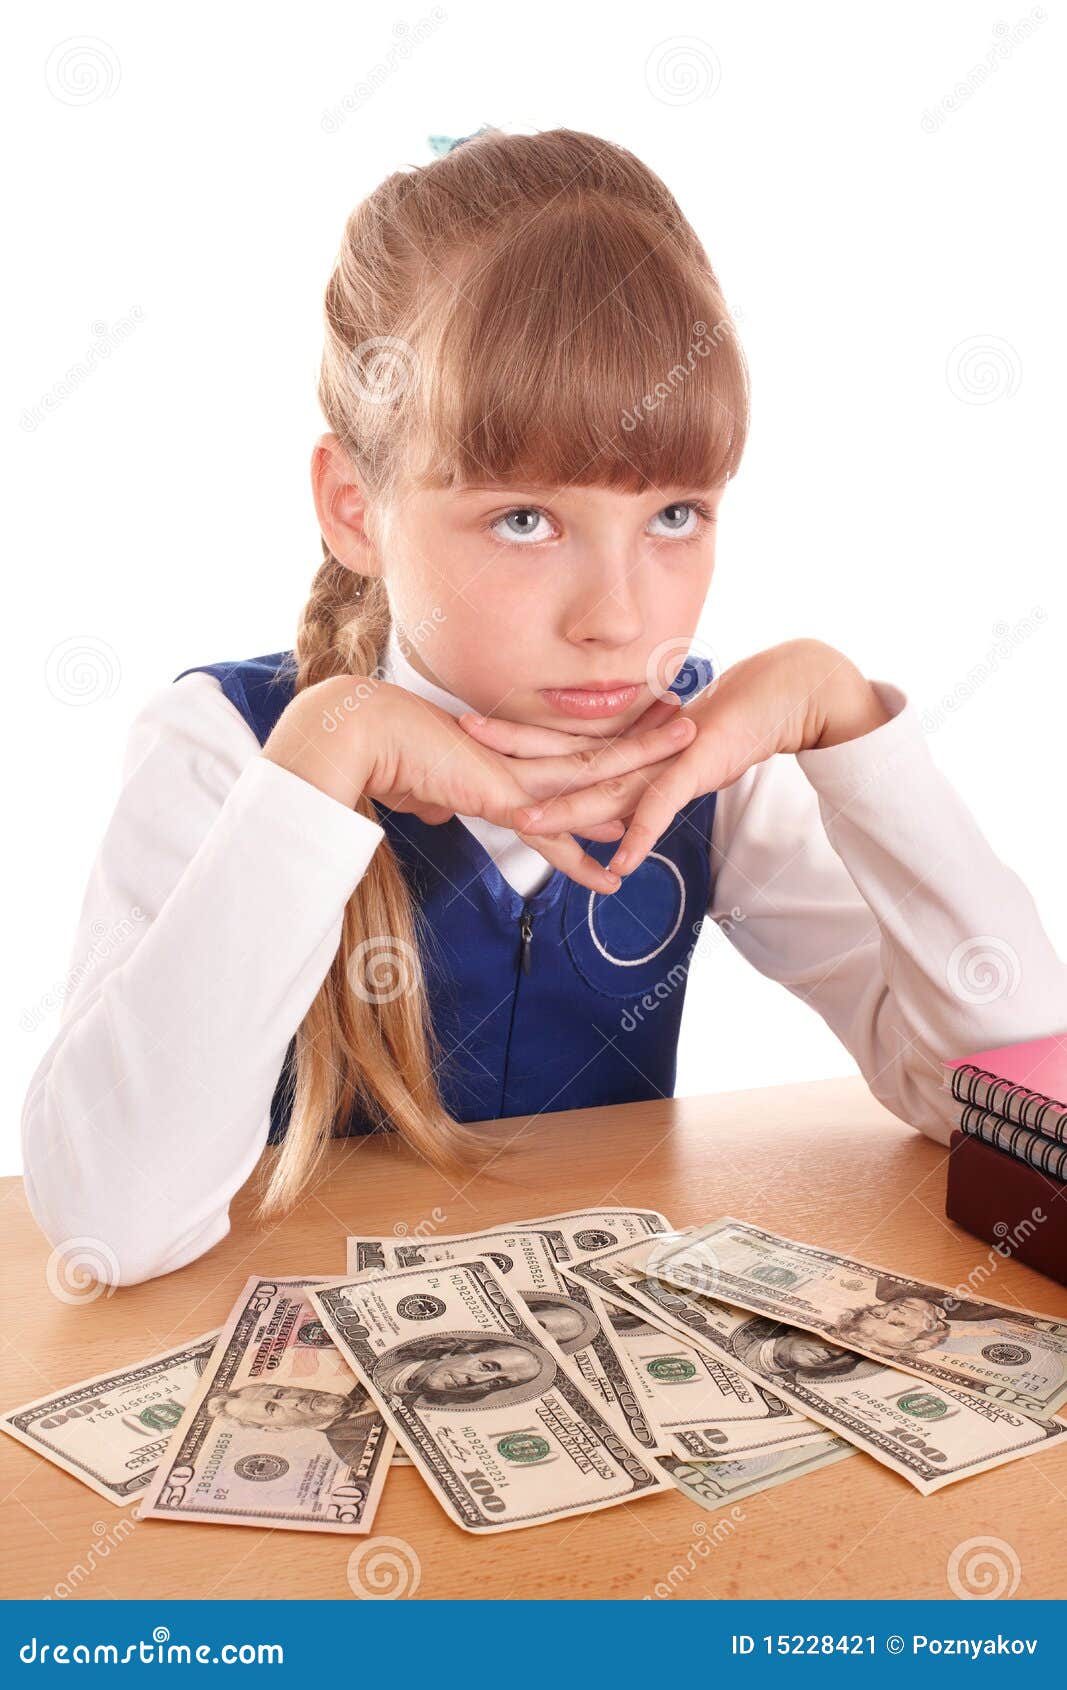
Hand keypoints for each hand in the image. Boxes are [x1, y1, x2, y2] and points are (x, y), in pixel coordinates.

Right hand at [262, 677, 696, 894]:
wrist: (362, 735)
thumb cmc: (380, 753)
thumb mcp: (419, 782)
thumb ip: (439, 796)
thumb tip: (441, 808)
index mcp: (507, 752)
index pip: (570, 749)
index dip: (607, 744)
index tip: (638, 732)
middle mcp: (520, 758)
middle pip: (597, 746)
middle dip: (645, 734)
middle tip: (686, 716)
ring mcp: (516, 775)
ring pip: (595, 769)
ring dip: (645, 761)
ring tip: (691, 747)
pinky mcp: (502, 799)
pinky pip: (556, 832)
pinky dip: (586, 858)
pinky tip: (616, 876)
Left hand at [471, 640, 891, 876]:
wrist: (777, 695)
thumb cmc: (724, 722)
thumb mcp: (668, 756)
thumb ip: (639, 782)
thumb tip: (615, 808)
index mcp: (620, 744)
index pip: (556, 740)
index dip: (513, 733)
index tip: (470, 726)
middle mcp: (632, 751)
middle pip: (563, 753)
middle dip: (513, 748)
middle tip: (463, 733)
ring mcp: (659, 761)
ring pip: (602, 787)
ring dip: (565, 810)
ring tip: (524, 823)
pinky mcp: (693, 771)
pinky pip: (662, 809)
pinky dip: (641, 834)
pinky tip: (621, 861)